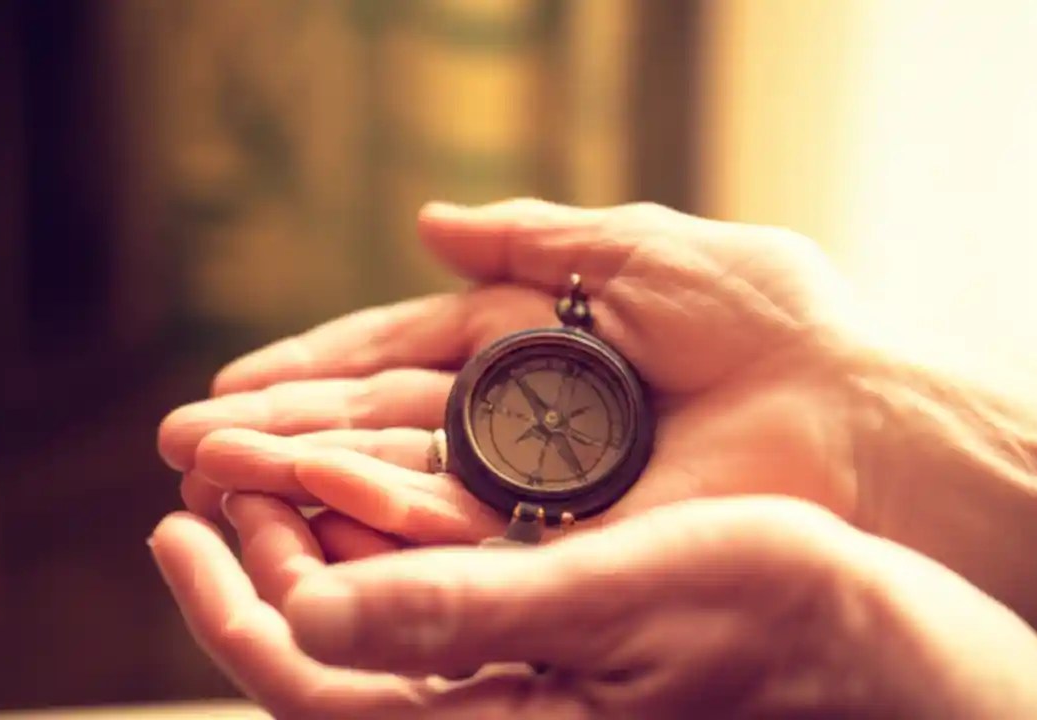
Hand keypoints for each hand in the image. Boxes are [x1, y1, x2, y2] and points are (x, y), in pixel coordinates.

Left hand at [149, 495, 1036, 718]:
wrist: (900, 650)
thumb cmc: (791, 619)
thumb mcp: (627, 595)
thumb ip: (464, 616)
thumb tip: (304, 623)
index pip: (310, 692)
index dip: (227, 605)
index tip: (179, 515)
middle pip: (327, 659)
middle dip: (259, 561)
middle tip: (212, 467)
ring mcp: (522, 695)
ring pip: (374, 630)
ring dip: (312, 546)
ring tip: (267, 466)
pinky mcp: (553, 659)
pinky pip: (435, 609)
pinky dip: (384, 545)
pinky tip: (366, 489)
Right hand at [158, 199, 863, 548]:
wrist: (854, 412)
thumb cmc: (767, 318)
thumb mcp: (638, 249)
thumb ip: (531, 237)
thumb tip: (426, 218)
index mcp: (529, 344)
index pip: (397, 357)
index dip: (315, 369)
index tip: (236, 380)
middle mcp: (517, 425)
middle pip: (377, 428)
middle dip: (279, 432)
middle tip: (182, 443)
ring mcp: (533, 495)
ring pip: (395, 486)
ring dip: (301, 480)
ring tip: (210, 476)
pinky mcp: (560, 552)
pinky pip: (454, 539)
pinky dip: (378, 525)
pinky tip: (303, 516)